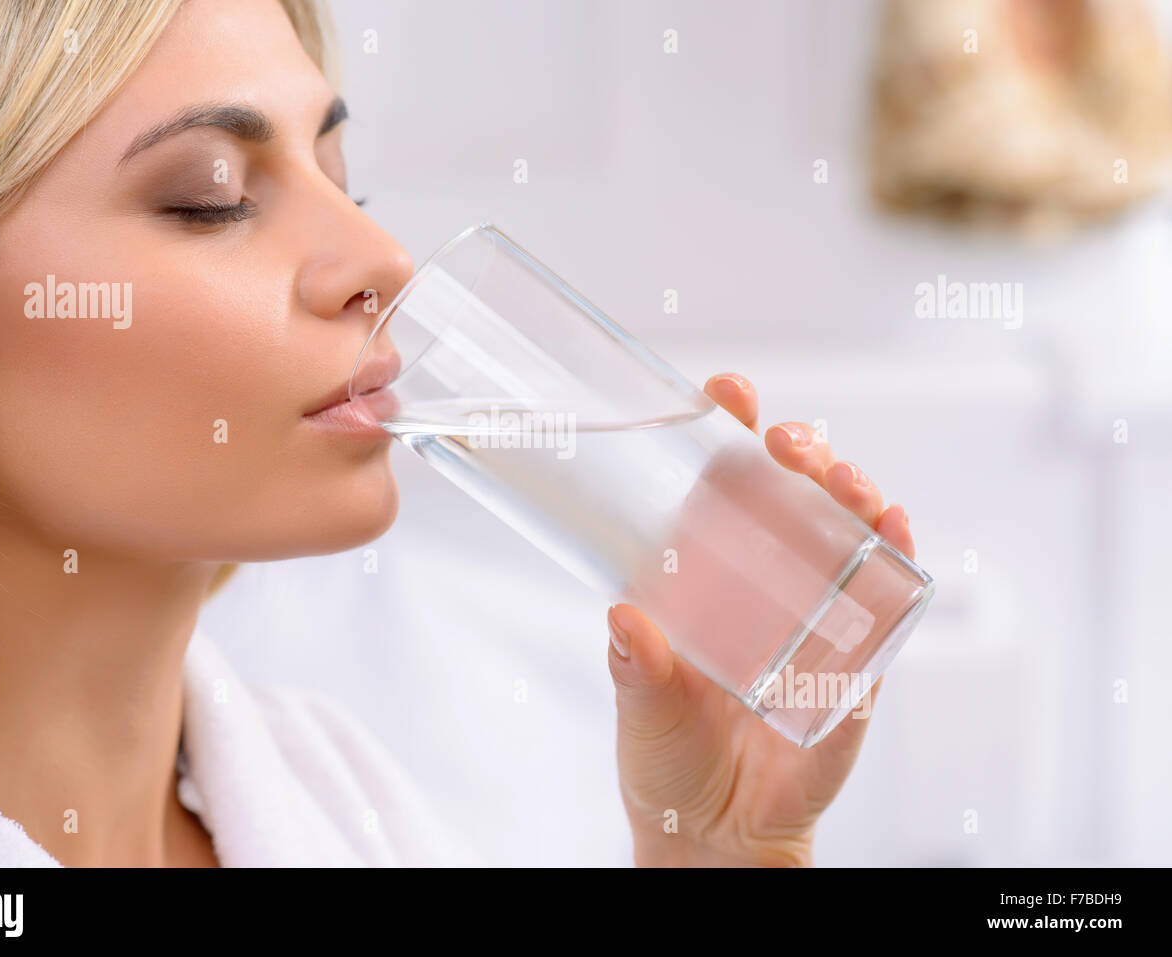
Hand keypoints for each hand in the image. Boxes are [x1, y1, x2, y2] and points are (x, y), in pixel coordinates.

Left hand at [609, 373, 915, 866]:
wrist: (716, 833)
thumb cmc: (669, 756)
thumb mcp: (642, 705)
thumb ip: (636, 666)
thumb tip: (624, 616)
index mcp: (708, 578)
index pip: (723, 487)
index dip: (730, 432)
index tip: (728, 391)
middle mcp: (767, 586)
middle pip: (795, 496)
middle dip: (801, 454)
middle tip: (789, 442)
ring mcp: (818, 619)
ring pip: (847, 535)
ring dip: (852, 495)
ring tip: (843, 480)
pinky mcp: (856, 665)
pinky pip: (885, 606)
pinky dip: (897, 563)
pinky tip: (894, 529)